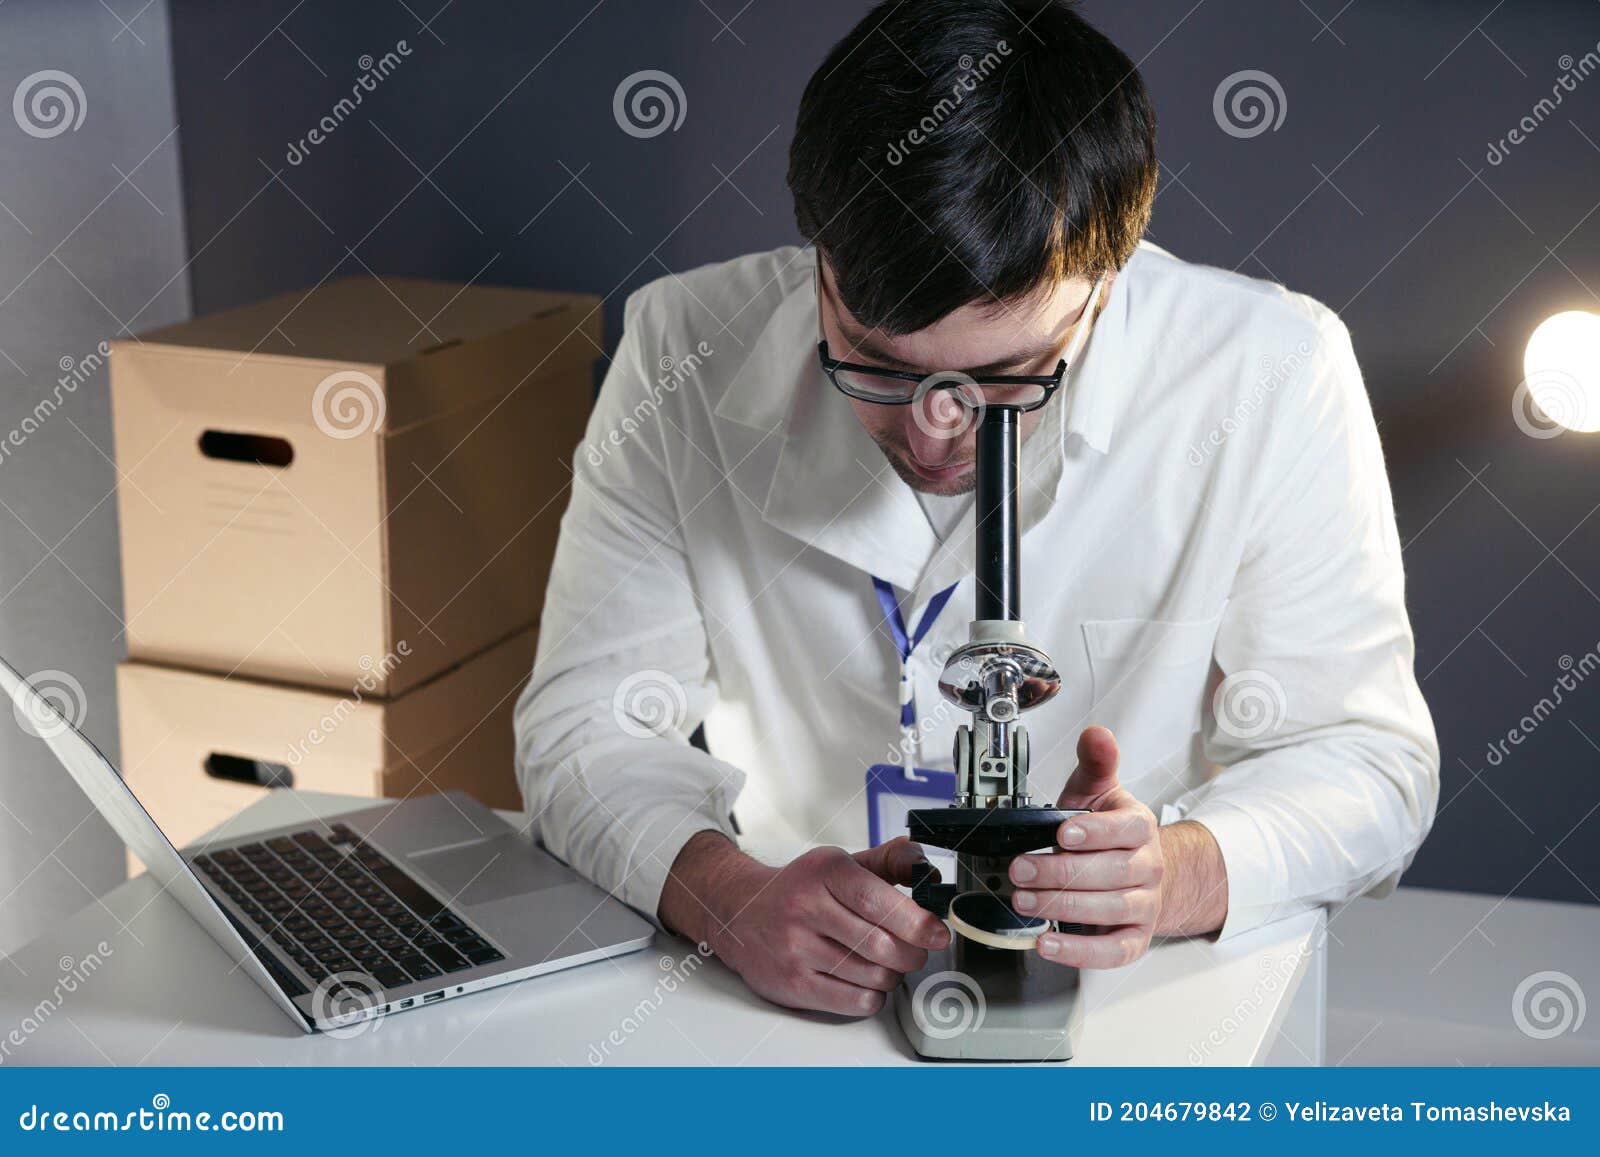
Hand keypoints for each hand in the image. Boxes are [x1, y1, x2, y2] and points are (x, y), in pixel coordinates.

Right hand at [660, 832, 950, 1016]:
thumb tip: (926, 868)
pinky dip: (872, 995)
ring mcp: (796, 948)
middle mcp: (806, 907)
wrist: (740, 913)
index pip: (878, 900)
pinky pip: (854, 1001)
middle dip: (911, 953)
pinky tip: (865, 980)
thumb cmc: (799, 889)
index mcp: (824, 872)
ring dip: (892, 975)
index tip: (938, 933)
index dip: (916, 921)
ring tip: (884, 962)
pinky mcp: (792, 984)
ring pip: (873, 975)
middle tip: (914, 950)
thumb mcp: (839, 864)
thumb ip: (887, 861)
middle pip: (882, 945)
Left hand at [1009, 726, 1163, 967]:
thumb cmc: (1109, 832)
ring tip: (1024, 900)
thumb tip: (1097, 734)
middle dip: (1060, 872)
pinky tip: (1047, 944)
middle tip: (1020, 870)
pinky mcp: (1133, 939)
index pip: (1126, 830)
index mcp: (1139, 827)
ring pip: (1108, 910)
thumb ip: (1095, 763)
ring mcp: (1143, 906)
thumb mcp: (1099, 792)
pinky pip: (1112, 952)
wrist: (1142, 873)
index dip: (1095, 832)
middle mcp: (1147, 868)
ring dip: (1062, 907)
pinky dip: (1079, 952)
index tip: (1062, 833)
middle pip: (1110, 874)